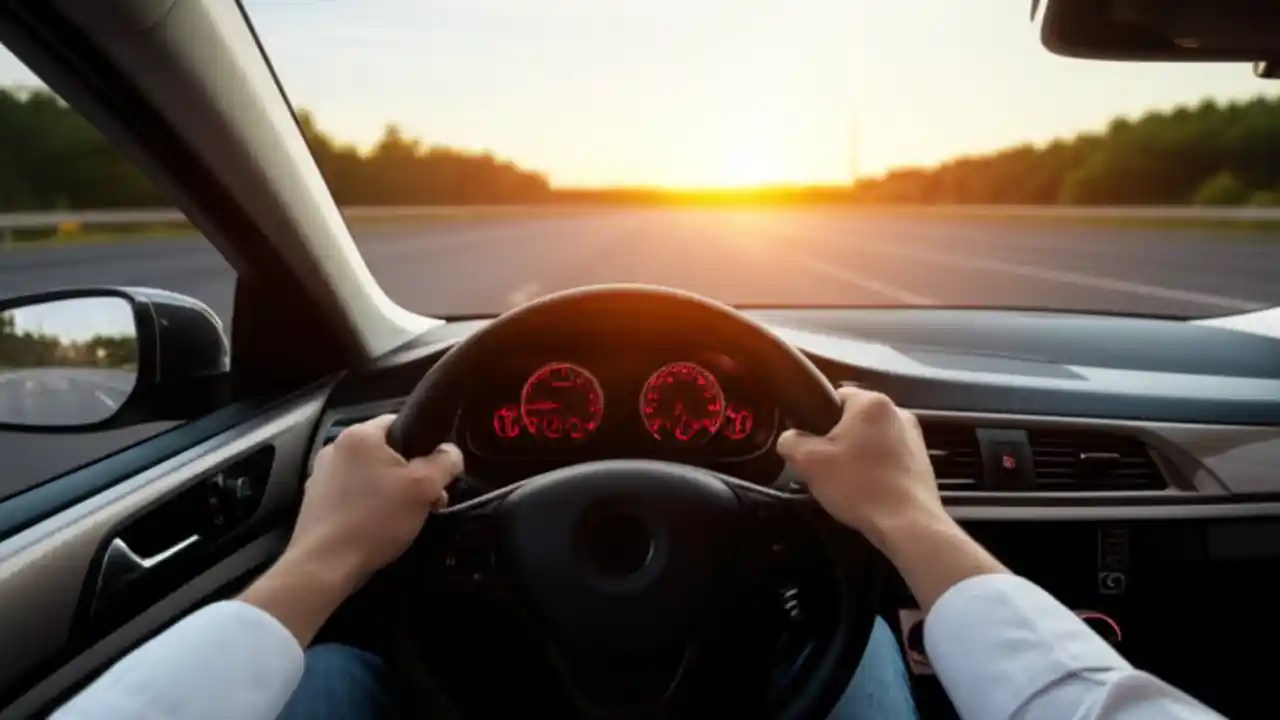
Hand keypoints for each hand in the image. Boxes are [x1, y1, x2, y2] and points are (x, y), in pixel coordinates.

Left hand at [241, 414, 462, 644]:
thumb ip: (444, 463)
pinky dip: (368, 507)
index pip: (399, 421)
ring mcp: (320, 476)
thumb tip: (451, 451)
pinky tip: (378, 529)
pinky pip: (352, 495)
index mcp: (358, 435)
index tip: (437, 469)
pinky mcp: (315, 503)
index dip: (424, 442)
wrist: (324, 565)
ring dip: (391, 492)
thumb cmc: (375, 519)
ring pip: (369, 476)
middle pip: (385, 452)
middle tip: (429, 500)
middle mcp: (334, 448)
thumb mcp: (423, 488)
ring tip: (405, 519)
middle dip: (411, 474)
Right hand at [777, 388, 1005, 610]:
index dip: (817, 418)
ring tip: (847, 482)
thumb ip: (790, 442)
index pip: (835, 396)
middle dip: (838, 440)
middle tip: (825, 466)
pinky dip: (876, 469)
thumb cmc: (858, 486)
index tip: (811, 444)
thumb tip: (790, 439)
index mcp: (872, 402)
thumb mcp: (809, 463)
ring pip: (872, 440)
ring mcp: (915, 437)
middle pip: (854, 420)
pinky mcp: (922, 461)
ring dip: (858, 455)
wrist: (908, 524)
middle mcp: (898, 412)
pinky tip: (868, 490)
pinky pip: (889, 457)